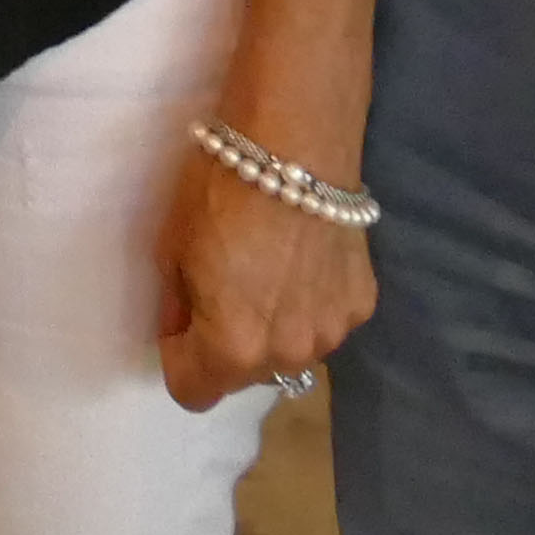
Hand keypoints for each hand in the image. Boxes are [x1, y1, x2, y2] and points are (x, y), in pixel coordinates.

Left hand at [155, 137, 377, 410]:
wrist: (297, 141)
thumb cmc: (220, 189)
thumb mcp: (171, 248)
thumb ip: (176, 306)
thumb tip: (181, 329)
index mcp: (232, 347)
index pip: (193, 393)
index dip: (178, 359)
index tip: (181, 322)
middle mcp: (288, 354)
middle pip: (243, 375)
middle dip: (227, 344)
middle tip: (224, 286)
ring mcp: (332, 332)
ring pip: (288, 352)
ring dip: (274, 329)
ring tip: (270, 271)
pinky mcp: (363, 304)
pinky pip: (323, 321)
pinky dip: (310, 304)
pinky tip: (305, 258)